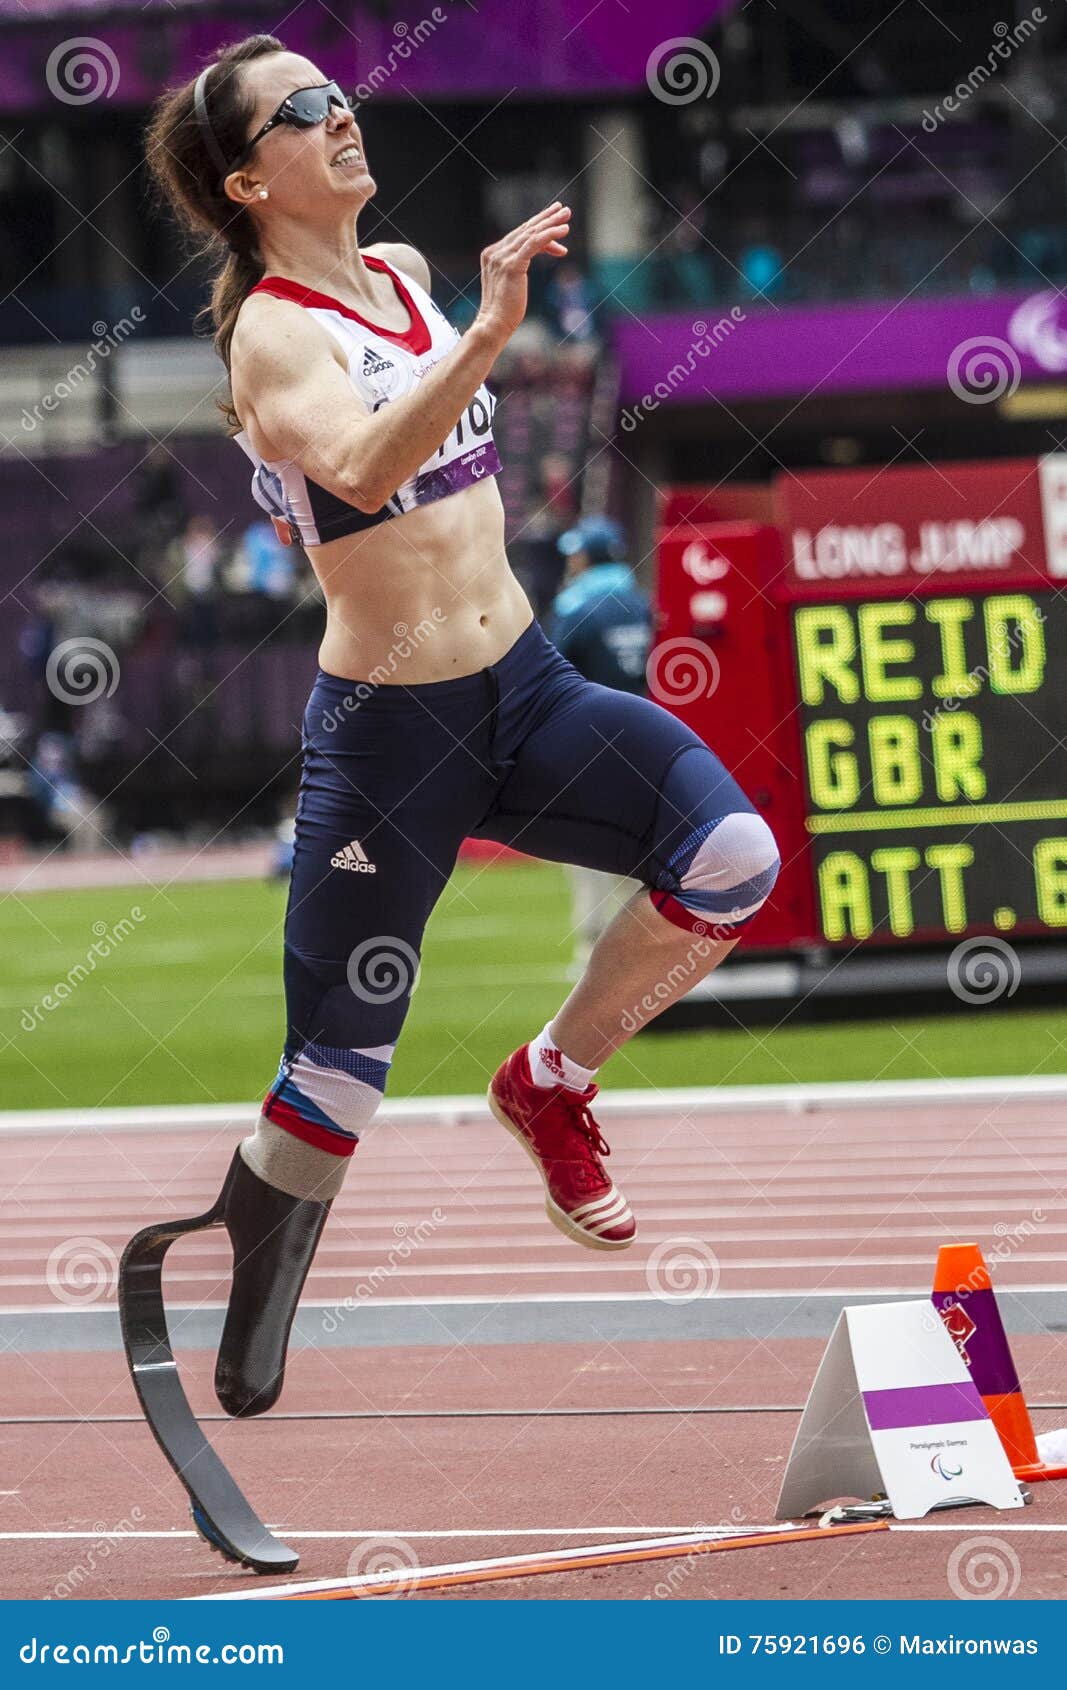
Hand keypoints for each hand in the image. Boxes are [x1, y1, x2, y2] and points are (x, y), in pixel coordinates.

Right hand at [474, 201, 570, 344]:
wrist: (493, 324)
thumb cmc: (505, 310)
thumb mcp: (512, 282)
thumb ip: (519, 266)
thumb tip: (536, 255)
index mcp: (492, 254)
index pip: (519, 236)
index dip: (538, 227)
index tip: (554, 219)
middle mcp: (495, 252)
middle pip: (525, 230)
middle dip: (546, 218)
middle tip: (563, 209)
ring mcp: (502, 257)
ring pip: (531, 234)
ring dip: (551, 223)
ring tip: (567, 216)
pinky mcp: (512, 265)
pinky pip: (534, 244)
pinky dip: (550, 235)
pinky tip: (563, 231)